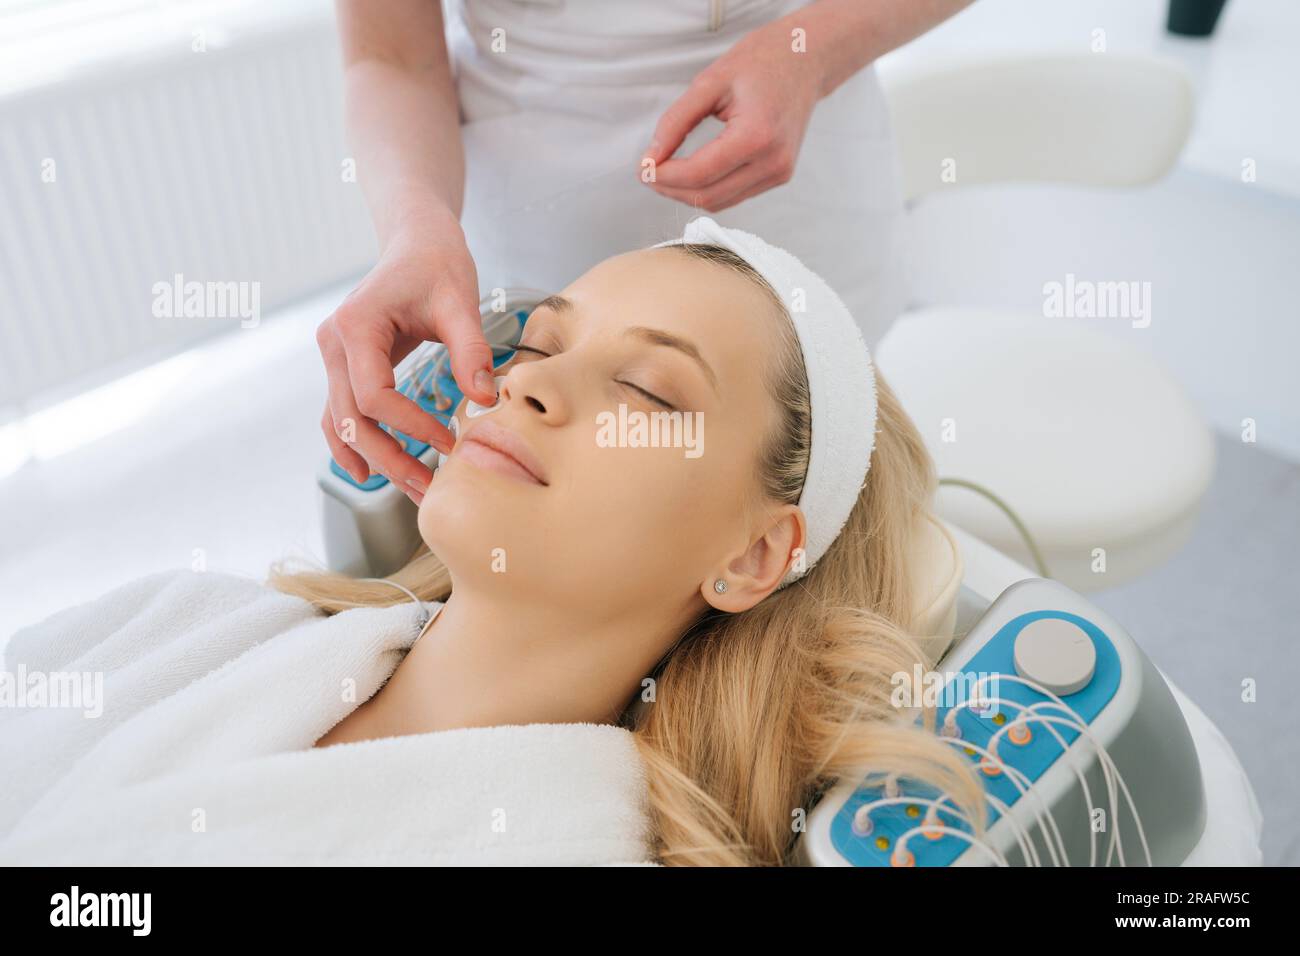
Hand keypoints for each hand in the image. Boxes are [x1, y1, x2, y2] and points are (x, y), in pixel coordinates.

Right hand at [316, 203, 496, 503]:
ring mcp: (332, 358)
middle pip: (352, 419)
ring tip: (414, 489)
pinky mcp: (343, 367)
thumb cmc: (436, 263)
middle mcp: (333, 345)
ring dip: (374, 461)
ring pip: (341, 424)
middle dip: (391, 458)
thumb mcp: (460, 301)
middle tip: (432, 488)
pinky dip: (352, 445)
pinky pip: (338, 414)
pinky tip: (370, 473)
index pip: (375, 395)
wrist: (416, 241)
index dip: (412, 426)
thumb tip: (486, 399)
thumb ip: (471, 350)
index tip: (452, 442)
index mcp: (355, 326)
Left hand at [638, 16, 826, 212]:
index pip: (699, 174)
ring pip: (719, 202)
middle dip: (670, 189)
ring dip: (686, 193)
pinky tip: (690, 173)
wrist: (805, 61)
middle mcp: (773, 162)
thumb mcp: (710, 82)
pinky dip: (707, 190)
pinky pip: (734, 196)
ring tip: (664, 172)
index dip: (664, 176)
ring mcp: (779, 173)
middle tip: (647, 171)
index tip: (642, 167)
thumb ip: (676, 122)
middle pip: (707, 196)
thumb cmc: (762, 62)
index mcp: (757, 135)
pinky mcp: (778, 176)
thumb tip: (651, 158)